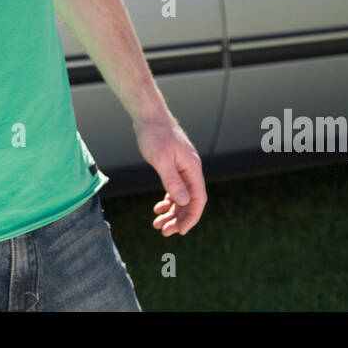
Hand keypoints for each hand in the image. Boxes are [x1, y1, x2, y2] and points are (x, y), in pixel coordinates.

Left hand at [134, 114, 205, 236]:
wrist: (149, 116)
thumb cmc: (154, 134)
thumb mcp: (160, 159)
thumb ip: (172, 181)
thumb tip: (183, 202)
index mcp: (192, 169)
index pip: (198, 200)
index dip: (191, 218)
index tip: (179, 232)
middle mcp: (191, 170)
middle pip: (190, 201)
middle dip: (179, 219)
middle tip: (164, 232)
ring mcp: (183, 168)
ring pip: (182, 197)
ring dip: (172, 212)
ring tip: (157, 224)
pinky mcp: (174, 166)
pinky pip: (175, 189)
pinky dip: (168, 200)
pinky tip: (158, 208)